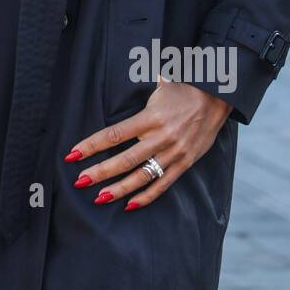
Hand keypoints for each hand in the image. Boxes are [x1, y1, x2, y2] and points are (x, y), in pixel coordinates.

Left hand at [63, 76, 232, 210]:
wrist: (217, 98)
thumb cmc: (181, 90)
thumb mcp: (157, 86)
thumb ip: (136, 94)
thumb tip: (112, 84)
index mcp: (150, 117)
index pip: (114, 134)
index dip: (91, 145)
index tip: (72, 154)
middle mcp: (161, 137)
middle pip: (125, 159)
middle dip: (100, 172)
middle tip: (80, 181)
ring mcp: (174, 152)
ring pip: (142, 176)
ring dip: (119, 189)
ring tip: (99, 197)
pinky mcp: (185, 163)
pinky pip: (163, 184)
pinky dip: (146, 196)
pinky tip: (129, 205)